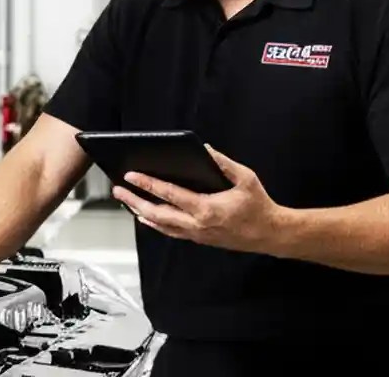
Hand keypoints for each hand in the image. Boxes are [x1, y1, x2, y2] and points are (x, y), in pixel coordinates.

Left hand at [112, 144, 280, 253]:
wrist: (269, 234)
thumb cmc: (258, 205)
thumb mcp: (245, 178)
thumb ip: (223, 163)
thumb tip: (204, 150)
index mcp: (206, 208)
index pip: (169, 194)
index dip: (148, 184)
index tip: (131, 176)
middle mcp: (197, 225)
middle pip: (157, 213)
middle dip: (135, 200)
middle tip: (118, 190)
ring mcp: (196, 235)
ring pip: (161, 226)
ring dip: (141, 212)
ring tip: (126, 202)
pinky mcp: (199, 239)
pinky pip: (171, 232)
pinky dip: (155, 224)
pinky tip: (146, 216)